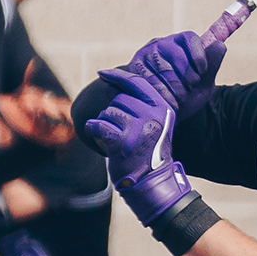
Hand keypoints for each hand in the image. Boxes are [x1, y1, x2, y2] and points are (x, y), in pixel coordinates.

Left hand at [82, 69, 192, 223]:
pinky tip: (101, 140)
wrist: (151, 182)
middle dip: (113, 112)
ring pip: (107, 112)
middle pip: (119, 99)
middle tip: (119, 130)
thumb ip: (144, 105)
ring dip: (105, 124)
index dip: (117, 76)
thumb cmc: (148, 152)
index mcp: (162, 108)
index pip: (137, 83)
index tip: (101, 74)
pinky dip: (94, 131)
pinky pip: (98, 125)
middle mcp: (153, 115)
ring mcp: (139, 128)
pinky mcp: (123, 141)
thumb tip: (119, 83)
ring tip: (115, 139)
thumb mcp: (156, 124)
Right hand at [125, 31, 222, 112]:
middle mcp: (160, 44)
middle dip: (187, 75)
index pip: (189, 38)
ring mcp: (144, 56)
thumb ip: (213, 64)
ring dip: (176, 87)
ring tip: (181, 98)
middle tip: (191, 87)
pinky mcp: (132, 70)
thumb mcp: (203, 82)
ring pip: (163, 68)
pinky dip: (163, 94)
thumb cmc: (185, 94)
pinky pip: (150, 81)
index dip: (198, 54)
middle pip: (176, 54)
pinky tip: (169, 103)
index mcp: (179, 43)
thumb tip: (220, 45)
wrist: (161, 113)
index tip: (203, 71)